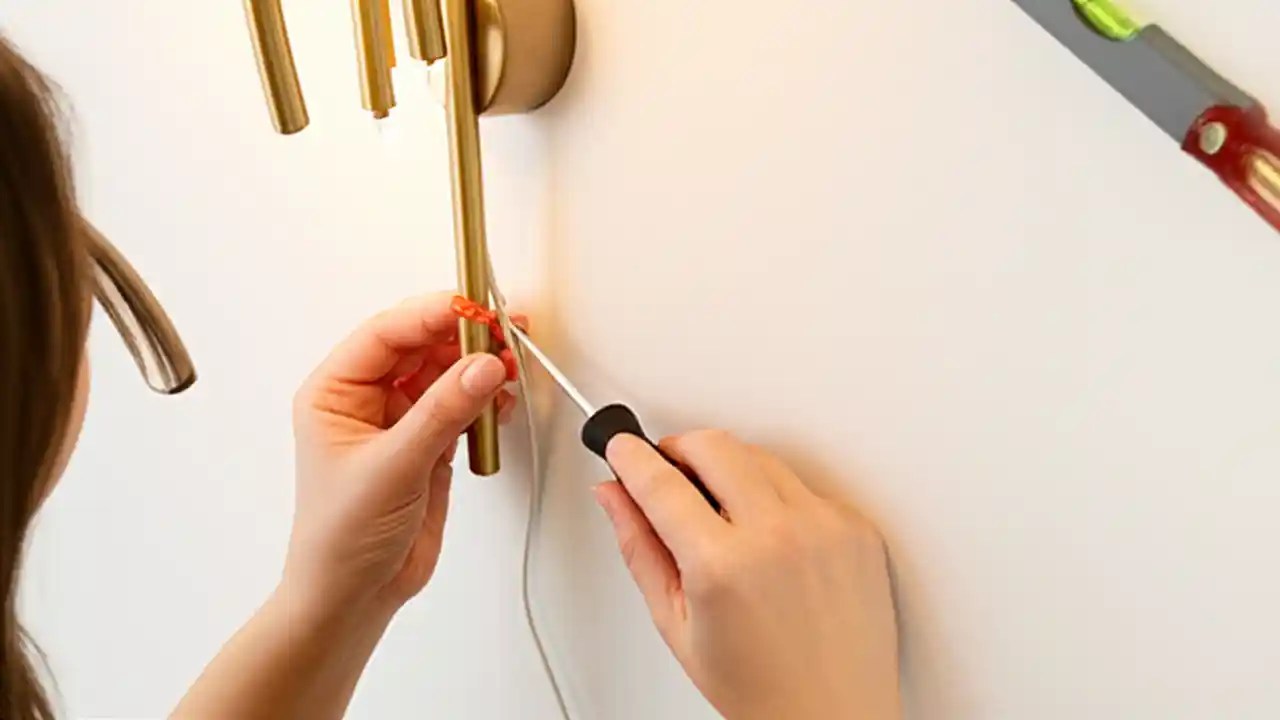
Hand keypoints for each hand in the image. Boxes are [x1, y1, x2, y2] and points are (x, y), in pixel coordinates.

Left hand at [283, 293, 516, 620]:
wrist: (354, 596)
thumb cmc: (340, 538)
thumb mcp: (392, 468)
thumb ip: (442, 412)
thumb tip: (481, 366)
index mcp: (335, 392)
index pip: (387, 333)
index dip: (432, 315)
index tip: (475, 309)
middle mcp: (366, 400)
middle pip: (421, 345)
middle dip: (464, 337)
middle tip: (504, 332)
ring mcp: (399, 421)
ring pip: (445, 373)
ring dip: (479, 367)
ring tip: (508, 366)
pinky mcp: (428, 444)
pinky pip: (461, 405)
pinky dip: (485, 400)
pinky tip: (500, 401)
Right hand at [597, 431, 900, 719]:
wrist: (833, 715)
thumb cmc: (759, 688)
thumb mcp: (676, 624)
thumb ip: (639, 548)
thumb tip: (615, 495)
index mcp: (724, 566)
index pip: (661, 482)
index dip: (632, 457)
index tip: (622, 448)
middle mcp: (779, 536)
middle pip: (714, 445)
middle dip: (680, 448)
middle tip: (667, 470)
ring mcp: (824, 527)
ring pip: (760, 456)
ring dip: (729, 469)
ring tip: (720, 516)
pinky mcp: (856, 527)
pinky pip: (802, 486)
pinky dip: (777, 499)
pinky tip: (769, 539)